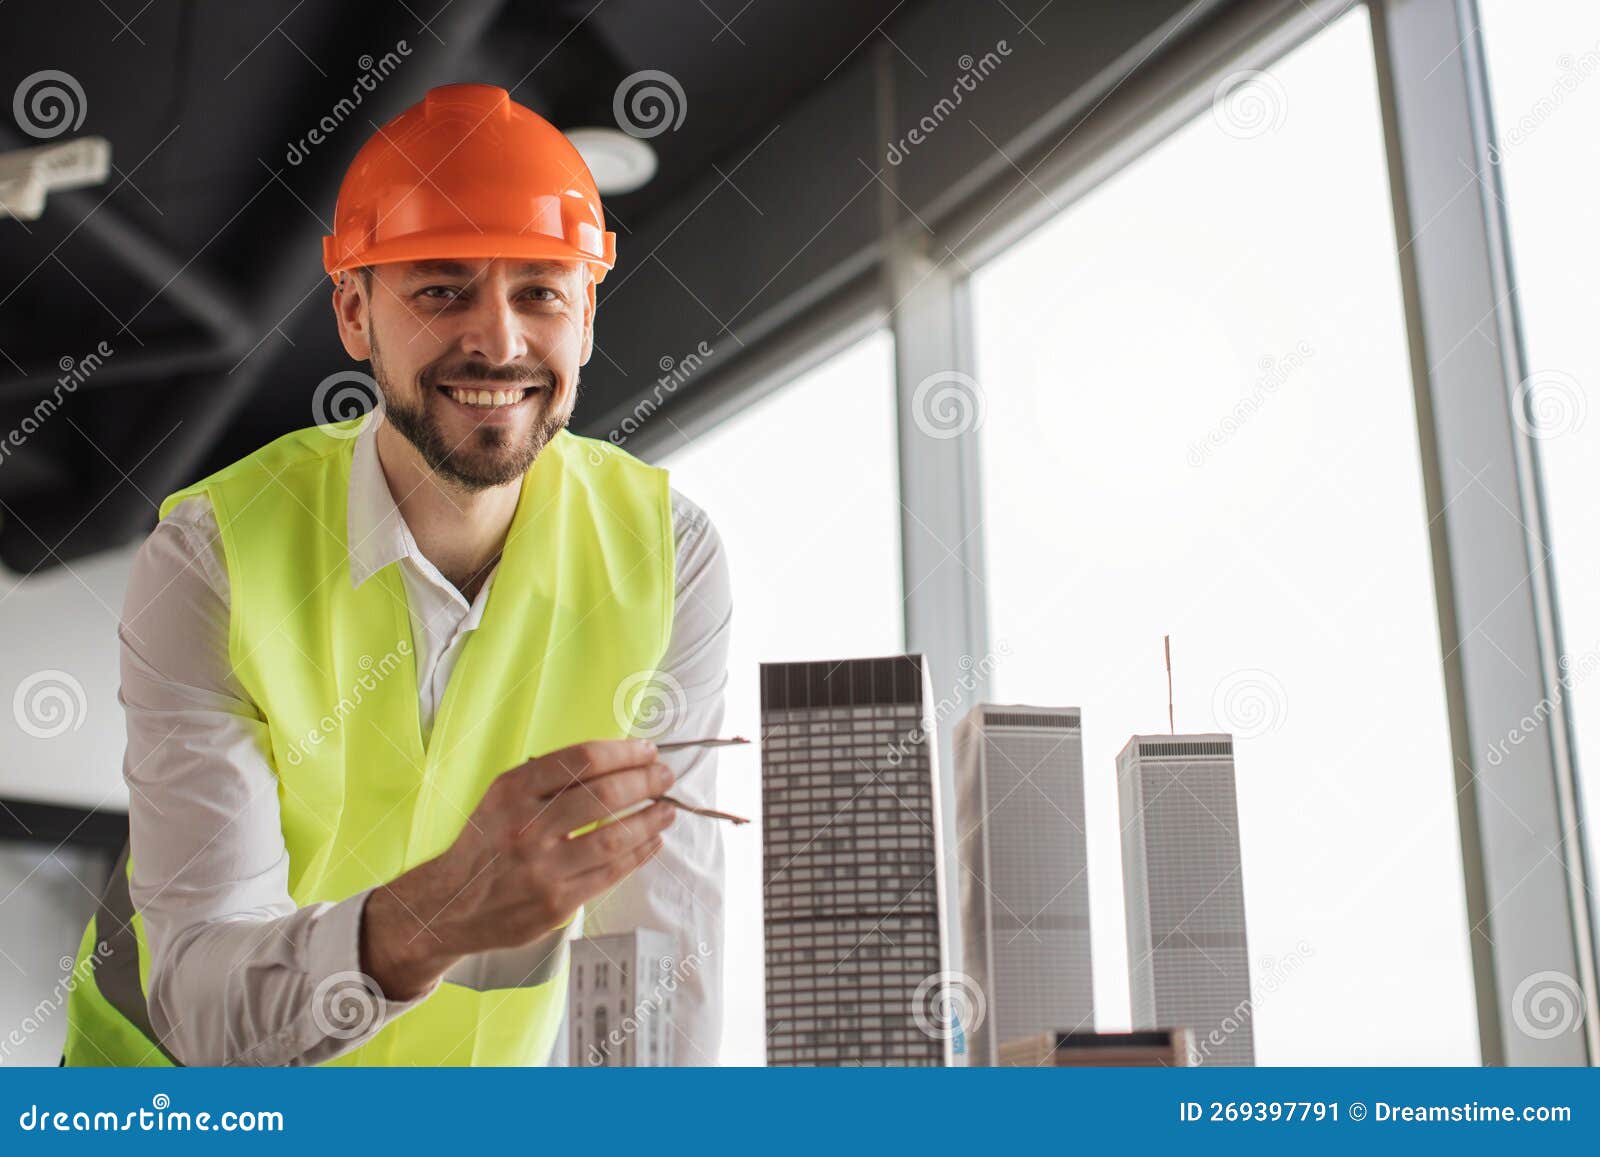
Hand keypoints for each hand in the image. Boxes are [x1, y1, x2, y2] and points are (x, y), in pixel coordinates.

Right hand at [360, 738, 676, 999]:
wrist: (449, 904)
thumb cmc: (488, 841)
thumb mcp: (504, 797)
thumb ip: (551, 779)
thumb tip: (619, 760)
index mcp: (513, 790)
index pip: (582, 760)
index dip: (624, 752)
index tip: (647, 751)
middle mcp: (526, 827)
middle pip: (604, 796)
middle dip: (645, 782)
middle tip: (665, 777)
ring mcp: (541, 868)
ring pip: (614, 837)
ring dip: (650, 820)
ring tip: (667, 810)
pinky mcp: (555, 903)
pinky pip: (610, 874)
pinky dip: (638, 854)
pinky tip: (652, 841)